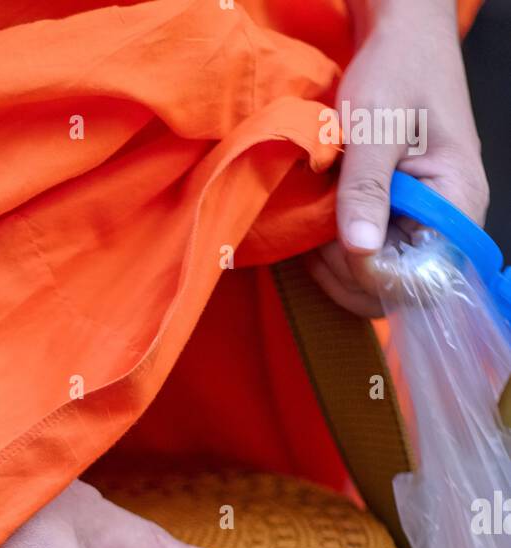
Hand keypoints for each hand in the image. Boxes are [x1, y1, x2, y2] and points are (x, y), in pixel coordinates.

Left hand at [309, 0, 488, 316]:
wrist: (400, 38)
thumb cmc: (398, 68)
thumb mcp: (376, 124)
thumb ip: (366, 186)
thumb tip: (360, 248)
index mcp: (457, 202)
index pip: (422, 278)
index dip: (372, 274)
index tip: (332, 245)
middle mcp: (445, 225)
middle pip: (396, 290)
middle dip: (345, 274)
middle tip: (311, 236)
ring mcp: (418, 226)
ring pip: (373, 281)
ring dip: (332, 265)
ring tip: (309, 226)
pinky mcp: (395, 221)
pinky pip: (364, 258)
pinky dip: (331, 252)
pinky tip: (313, 227)